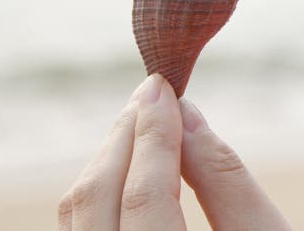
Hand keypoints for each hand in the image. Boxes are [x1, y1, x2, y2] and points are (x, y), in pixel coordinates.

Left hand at [58, 74, 290, 229]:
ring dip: (110, 158)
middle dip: (125, 136)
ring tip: (145, 121)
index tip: (163, 87)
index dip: (154, 134)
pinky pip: (82, 228)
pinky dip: (104, 189)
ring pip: (78, 214)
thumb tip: (188, 114)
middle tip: (153, 93)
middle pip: (96, 199)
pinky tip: (132, 165)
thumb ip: (225, 177)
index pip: (145, 194)